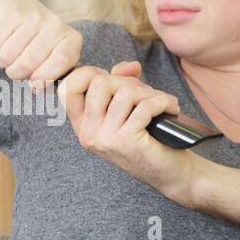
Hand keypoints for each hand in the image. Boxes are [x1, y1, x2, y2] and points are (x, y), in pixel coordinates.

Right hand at [0, 0, 83, 89]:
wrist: (13, 4)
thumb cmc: (35, 42)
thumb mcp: (50, 57)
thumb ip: (49, 77)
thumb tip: (36, 87)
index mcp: (72, 40)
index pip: (62, 61)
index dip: (46, 77)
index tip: (34, 85)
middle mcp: (56, 25)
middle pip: (30, 62)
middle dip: (16, 73)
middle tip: (14, 71)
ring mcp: (34, 17)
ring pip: (8, 56)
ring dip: (1, 62)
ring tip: (6, 57)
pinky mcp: (11, 13)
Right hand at [59, 62, 199, 204]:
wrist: (171, 174)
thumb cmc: (151, 140)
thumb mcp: (129, 110)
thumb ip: (122, 85)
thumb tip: (131, 66)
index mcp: (83, 126)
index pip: (68, 88)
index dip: (91, 74)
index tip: (116, 81)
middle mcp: (89, 134)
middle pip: (99, 83)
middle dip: (128, 82)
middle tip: (146, 94)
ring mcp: (106, 139)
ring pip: (124, 94)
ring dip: (150, 93)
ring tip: (162, 103)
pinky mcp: (126, 142)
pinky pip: (145, 107)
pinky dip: (163, 102)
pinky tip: (171, 108)